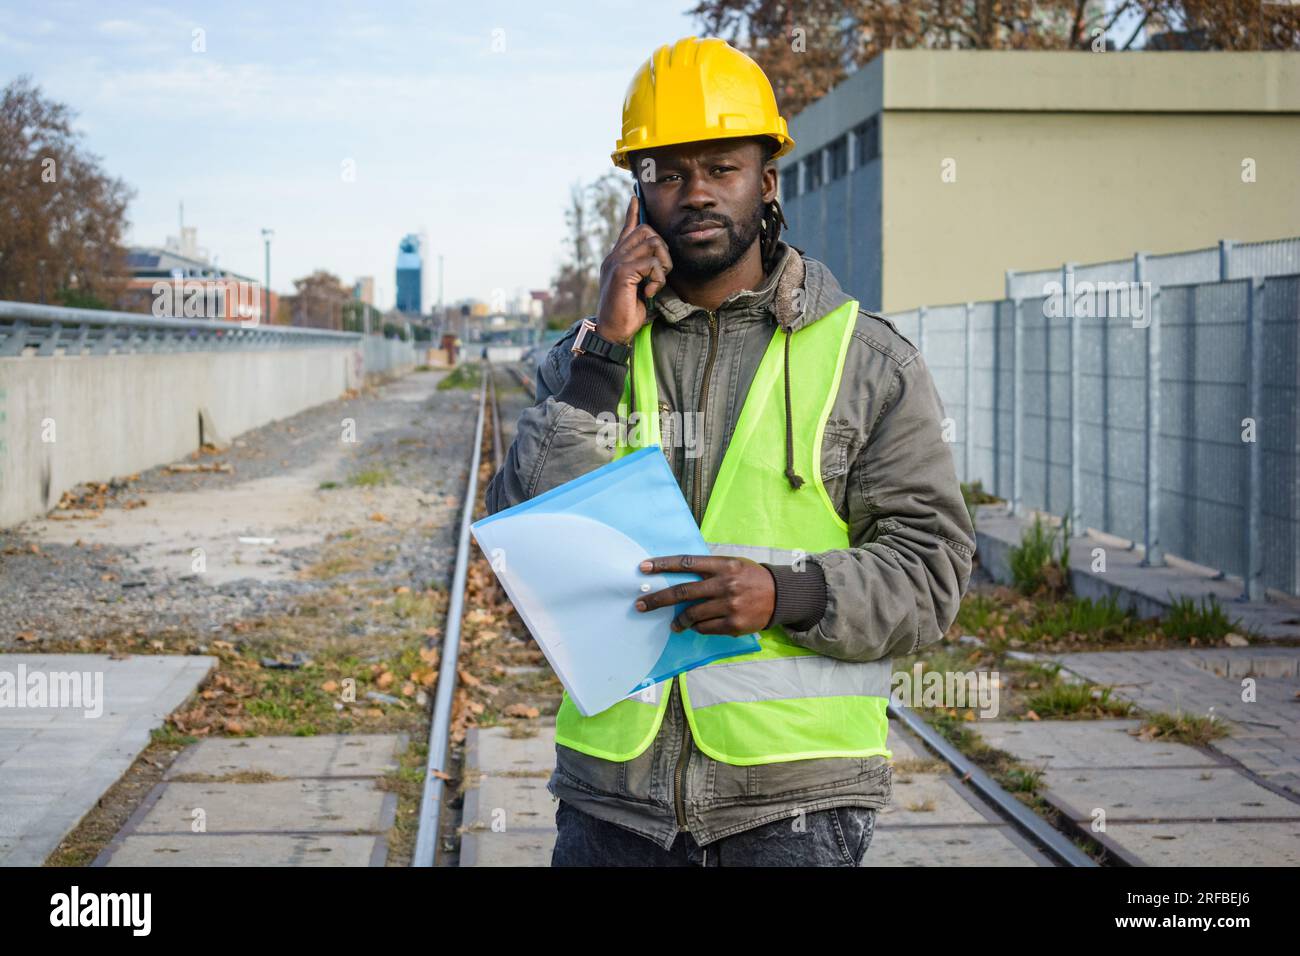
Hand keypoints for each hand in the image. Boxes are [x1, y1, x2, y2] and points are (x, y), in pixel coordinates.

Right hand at [595, 191, 672, 344]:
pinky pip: (652, 263)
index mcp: (617, 259)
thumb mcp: (639, 288)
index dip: (633, 213)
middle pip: (646, 230)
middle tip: (661, 271)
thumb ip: (645, 273)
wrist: (612, 332)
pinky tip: (649, 292)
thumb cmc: (627, 314)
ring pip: (653, 244)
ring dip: (663, 266)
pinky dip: (657, 278)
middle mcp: (615, 257)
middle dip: (663, 248)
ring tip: (655, 284)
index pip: (626, 230)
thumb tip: (659, 263)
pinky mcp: (622, 272)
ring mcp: (616, 263)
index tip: (635, 198)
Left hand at [634, 554, 774, 636]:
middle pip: (682, 592)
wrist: (780, 595)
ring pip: (692, 614)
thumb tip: (678, 575)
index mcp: (723, 565)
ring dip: (678, 621)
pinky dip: (697, 628)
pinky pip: (706, 628)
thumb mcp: (732, 564)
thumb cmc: (750, 577)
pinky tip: (696, 627)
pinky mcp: (733, 624)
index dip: (663, 565)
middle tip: (640, 605)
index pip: (686, 563)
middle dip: (657, 599)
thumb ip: (708, 568)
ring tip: (673, 624)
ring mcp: (729, 605)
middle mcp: (724, 584)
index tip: (643, 568)